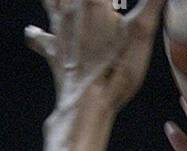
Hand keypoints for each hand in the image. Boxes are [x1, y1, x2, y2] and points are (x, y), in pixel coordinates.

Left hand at [25, 0, 165, 110]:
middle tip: (102, 6)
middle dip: (92, 2)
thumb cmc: (115, 70)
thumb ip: (153, 4)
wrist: (88, 104)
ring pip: (49, 0)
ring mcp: (58, 27)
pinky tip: (33, 31)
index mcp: (94, 1)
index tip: (116, 3)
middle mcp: (72, 7)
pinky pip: (38, 37)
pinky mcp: (52, 49)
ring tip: (62, 2)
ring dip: (53, 0)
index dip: (110, 1)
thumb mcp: (142, 32)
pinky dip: (36, 34)